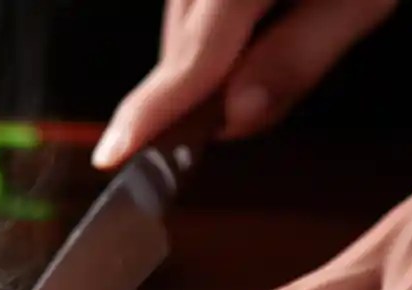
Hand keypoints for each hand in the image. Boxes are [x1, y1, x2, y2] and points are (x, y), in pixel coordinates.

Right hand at [92, 0, 397, 168]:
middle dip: (202, 94)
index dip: (153, 111)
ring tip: (275, 46)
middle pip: (182, 47)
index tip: (114, 154)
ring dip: (212, 61)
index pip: (190, 58)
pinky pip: (194, 6)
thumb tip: (235, 115)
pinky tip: (260, 23)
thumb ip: (297, 56)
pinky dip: (217, 31)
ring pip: (185, 28)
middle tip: (247, 112)